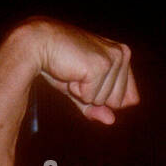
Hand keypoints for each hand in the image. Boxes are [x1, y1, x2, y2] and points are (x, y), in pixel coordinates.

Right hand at [24, 20, 139, 124]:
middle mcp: (122, 54)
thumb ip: (97, 106)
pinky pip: (91, 98)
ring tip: (73, 70)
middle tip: (78, 73)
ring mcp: (112, 59)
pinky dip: (77, 90)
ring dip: (84, 91)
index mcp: (123, 54)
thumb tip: (111, 121)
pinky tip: (70, 71)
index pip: (128, 98)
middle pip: (117, 102)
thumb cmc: (59, 63)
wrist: (38, 44)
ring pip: (104, 101)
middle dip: (94, 95)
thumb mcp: (81, 89)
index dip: (103, 95)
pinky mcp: (100, 66)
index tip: (86, 75)